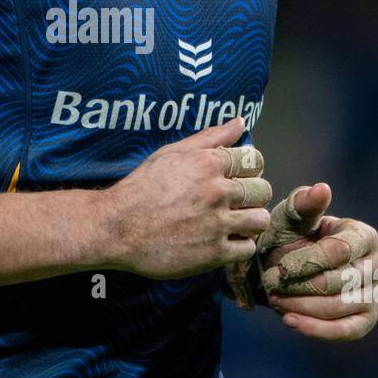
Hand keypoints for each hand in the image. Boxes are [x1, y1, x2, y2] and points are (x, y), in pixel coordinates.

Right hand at [105, 116, 271, 278]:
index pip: (254, 161)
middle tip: (233, 202)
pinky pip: (248, 248)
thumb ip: (209, 138)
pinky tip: (225, 241)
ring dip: (250, 221)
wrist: (116, 228)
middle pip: (262, 190)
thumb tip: (239, 123)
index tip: (235, 178)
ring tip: (233, 222)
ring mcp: (217, 224)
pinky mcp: (214, 253)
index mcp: (208, 164)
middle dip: (251, 195)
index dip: (247, 170)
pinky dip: (240, 246)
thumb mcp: (171, 154)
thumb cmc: (140, 189)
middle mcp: (217, 192)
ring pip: (260, 219)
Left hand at [229, 183, 377, 340]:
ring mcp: (373, 294)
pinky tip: (290, 321)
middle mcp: (376, 264)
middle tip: (272, 283)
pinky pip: (346, 331)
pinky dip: (316, 329)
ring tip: (276, 299)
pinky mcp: (364, 320)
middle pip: (340, 281)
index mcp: (363, 235)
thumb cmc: (288, 239)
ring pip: (340, 307)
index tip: (281, 267)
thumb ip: (303, 204)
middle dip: (301, 285)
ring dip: (303, 306)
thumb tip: (322, 189)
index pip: (340, 251)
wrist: (278, 271)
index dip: (308, 261)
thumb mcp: (290, 219)